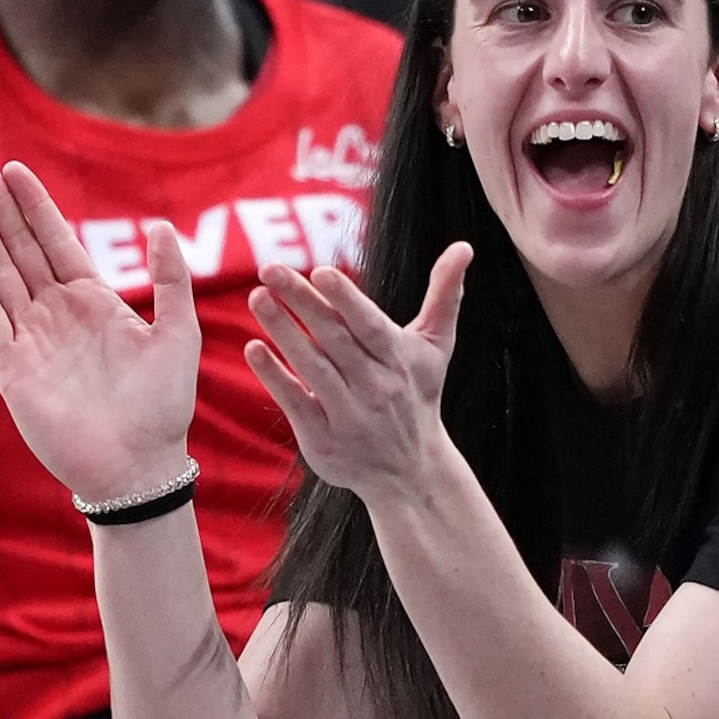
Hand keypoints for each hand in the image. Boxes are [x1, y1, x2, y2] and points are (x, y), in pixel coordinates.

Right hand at [0, 152, 202, 504]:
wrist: (138, 465)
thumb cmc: (163, 406)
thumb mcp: (179, 335)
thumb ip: (171, 281)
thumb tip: (161, 226)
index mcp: (94, 302)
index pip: (56, 240)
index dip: (34, 204)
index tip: (13, 168)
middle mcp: (58, 314)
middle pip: (19, 247)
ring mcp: (32, 338)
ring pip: (0, 272)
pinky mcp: (13, 367)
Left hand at [243, 247, 469, 505]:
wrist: (411, 472)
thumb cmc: (418, 395)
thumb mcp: (436, 347)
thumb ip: (445, 295)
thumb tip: (464, 246)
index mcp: (400, 360)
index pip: (369, 326)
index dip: (346, 299)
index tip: (320, 271)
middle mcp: (376, 387)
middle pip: (333, 339)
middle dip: (302, 302)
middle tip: (270, 268)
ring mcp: (349, 415)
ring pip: (312, 367)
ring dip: (282, 331)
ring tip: (258, 297)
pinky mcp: (323, 440)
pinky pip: (295, 402)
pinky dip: (274, 376)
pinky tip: (254, 348)